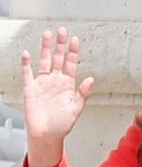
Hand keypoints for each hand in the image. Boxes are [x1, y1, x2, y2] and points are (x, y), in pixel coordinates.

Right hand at [22, 28, 93, 147]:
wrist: (46, 135)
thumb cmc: (62, 125)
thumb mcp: (76, 109)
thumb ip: (82, 94)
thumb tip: (91, 79)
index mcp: (68, 85)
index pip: (71, 64)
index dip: (73, 52)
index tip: (75, 39)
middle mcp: (55, 81)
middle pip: (58, 58)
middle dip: (60, 45)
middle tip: (62, 31)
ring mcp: (42, 83)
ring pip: (44, 62)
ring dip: (45, 48)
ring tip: (47, 35)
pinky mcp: (30, 89)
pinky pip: (28, 73)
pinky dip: (27, 64)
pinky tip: (27, 54)